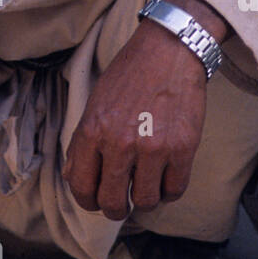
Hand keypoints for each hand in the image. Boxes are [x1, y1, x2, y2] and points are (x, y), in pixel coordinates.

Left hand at [62, 0, 226, 220]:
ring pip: (146, 202)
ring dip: (145, 200)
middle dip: (115, 208)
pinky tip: (166, 177)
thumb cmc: (130, 74)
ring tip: (146, 186)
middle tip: (121, 203)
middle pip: (113, 202)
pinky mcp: (183, 148)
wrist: (169, 49)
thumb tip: (74, 176)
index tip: (95, 200)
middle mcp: (120, 143)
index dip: (87, 201)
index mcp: (94, 130)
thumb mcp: (96, 102)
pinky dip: (169, 191)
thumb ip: (83, 141)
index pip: (82, 186)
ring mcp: (154, 148)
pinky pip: (175, 191)